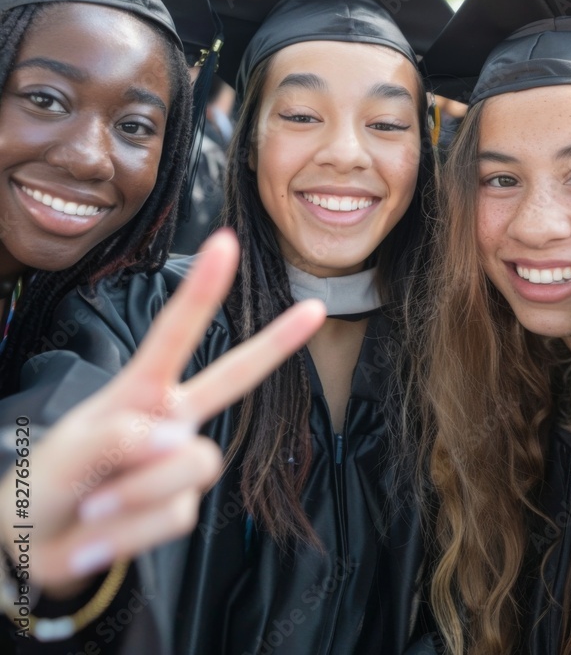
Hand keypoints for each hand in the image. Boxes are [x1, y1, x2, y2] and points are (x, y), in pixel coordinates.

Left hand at [0, 229, 324, 594]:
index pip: (175, 333)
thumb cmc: (50, 480)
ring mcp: (179, 462)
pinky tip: (103, 530)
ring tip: (94, 504)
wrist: (39, 542)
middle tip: (317, 309)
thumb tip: (177, 439)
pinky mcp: (181, 506)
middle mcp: (169, 417)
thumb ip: (117, 438)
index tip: (225, 243)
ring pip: (193, 465)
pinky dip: (129, 531)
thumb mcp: (66, 454)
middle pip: (231, 379)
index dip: (201, 289)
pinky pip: (172, 516)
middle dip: (275, 343)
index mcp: (140, 389)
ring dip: (135, 494)